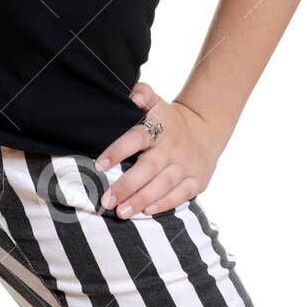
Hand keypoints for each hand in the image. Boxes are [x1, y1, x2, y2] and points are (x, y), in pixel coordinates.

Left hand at [93, 80, 225, 216]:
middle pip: (148, 168)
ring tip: (121, 212)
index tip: (100, 165)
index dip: (118, 151)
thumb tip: (132, 94)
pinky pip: (180, 195)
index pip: (137, 138)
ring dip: (141, 200)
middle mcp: (172, 148)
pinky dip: (164, 204)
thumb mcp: (157, 103)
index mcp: (159, 128)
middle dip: (126, 185)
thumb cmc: (169, 119)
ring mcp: (186, 166)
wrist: (206, 128)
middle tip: (107, 200)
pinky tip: (147, 212)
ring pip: (162, 185)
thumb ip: (143, 94)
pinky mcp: (198, 180)